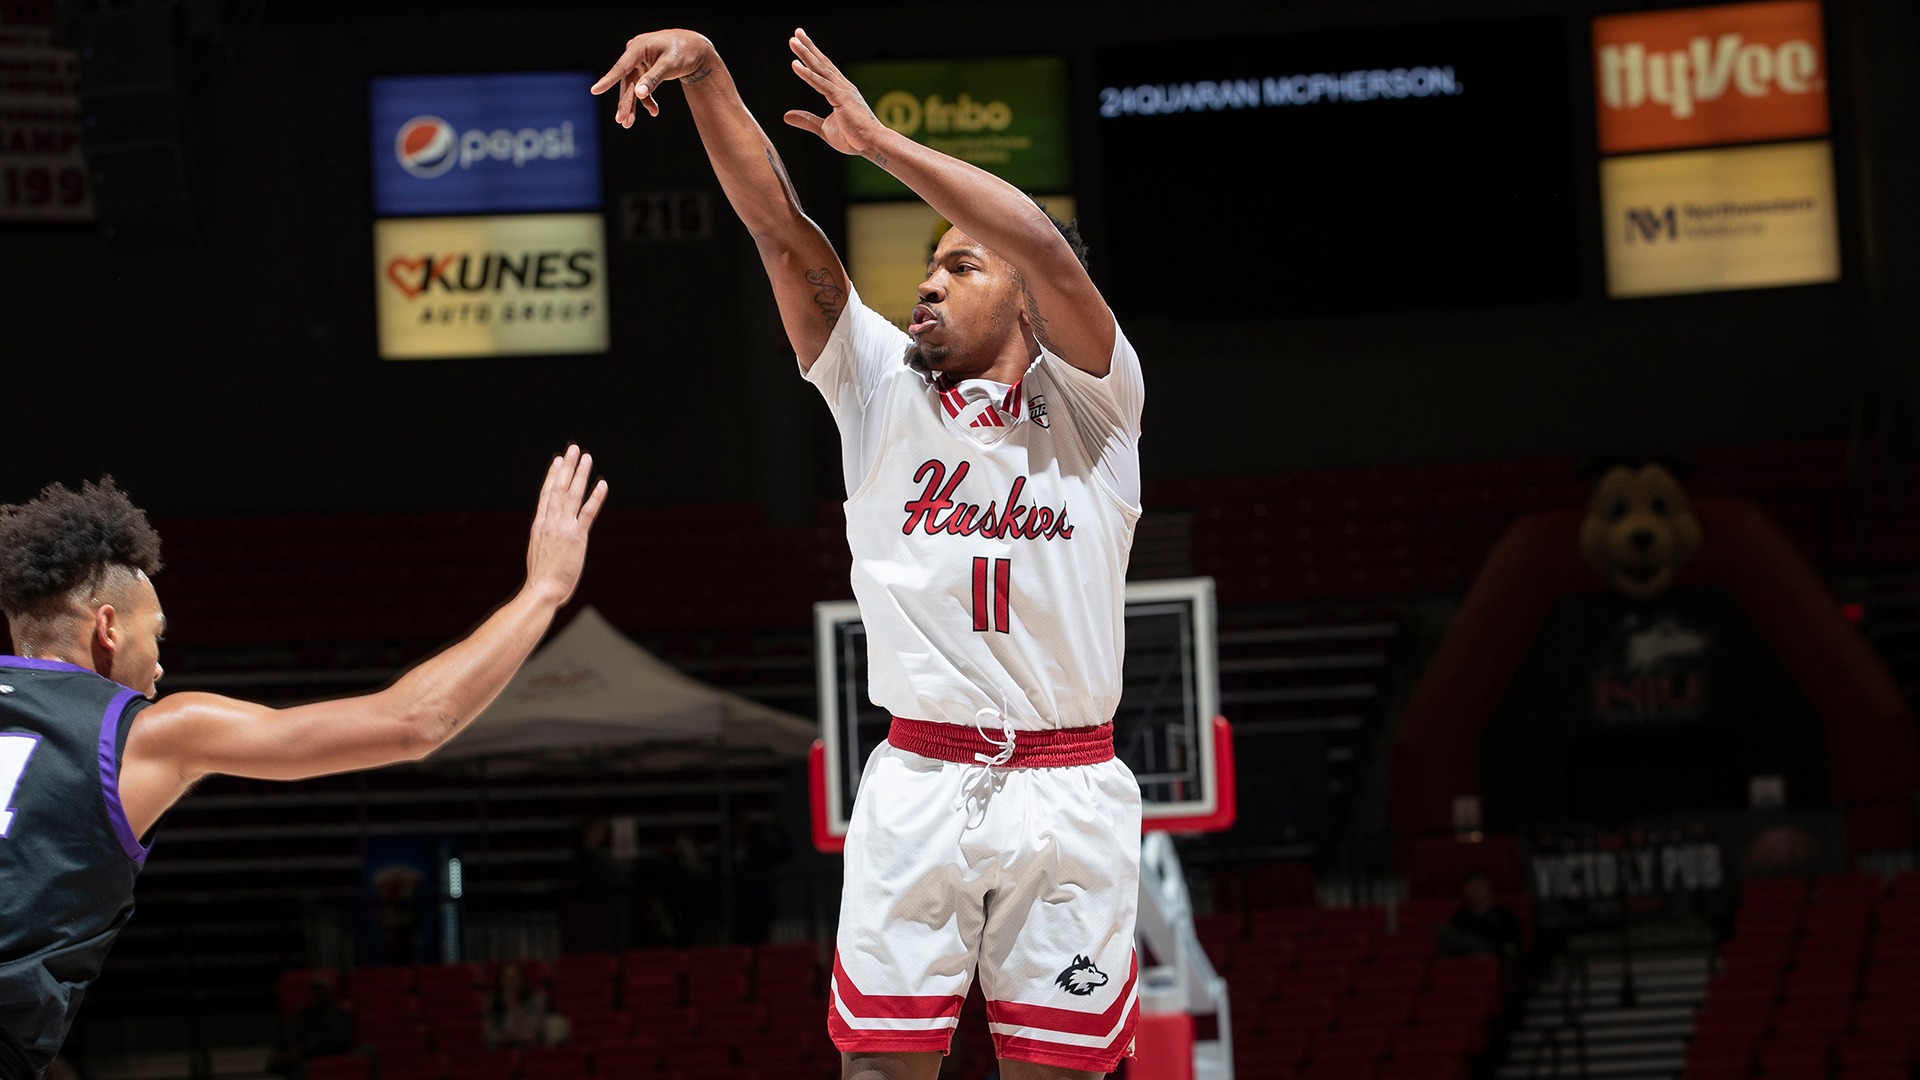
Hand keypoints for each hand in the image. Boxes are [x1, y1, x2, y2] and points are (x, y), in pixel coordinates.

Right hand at [525, 445, 607, 605]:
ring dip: (580, 475)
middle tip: (573, 448)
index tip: (557, 460)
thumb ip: (546, 539)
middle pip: (558, 488)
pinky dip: (595, 497)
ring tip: (586, 457)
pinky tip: (602, 484)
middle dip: (566, 467)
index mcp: (539, 524)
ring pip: (572, 495)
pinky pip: (587, 513)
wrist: (541, 590)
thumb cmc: (541, 579)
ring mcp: (563, 528)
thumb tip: (550, 537)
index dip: (553, 475)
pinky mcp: (576, 537)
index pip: (546, 494)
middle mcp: (550, 522)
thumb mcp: (539, 552)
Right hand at [591, 29, 716, 127]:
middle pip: (627, 81)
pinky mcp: (644, 71)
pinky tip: (654, 111)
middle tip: (622, 120)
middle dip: (625, 102)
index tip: (595, 90)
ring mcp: (638, 63)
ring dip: (633, 105)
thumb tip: (638, 94)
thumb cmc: (683, 52)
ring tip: (627, 124)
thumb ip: (653, 79)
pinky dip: (647, 100)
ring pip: (632, 87)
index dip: (609, 80)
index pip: (622, 67)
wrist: (695, 48)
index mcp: (638, 47)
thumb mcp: (669, 65)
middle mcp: (635, 54)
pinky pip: (642, 88)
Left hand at [782, 28, 884, 156]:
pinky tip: (795, 64)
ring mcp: (842, 90)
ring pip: (820, 68)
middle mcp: (843, 86)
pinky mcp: (841, 98)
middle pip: (822, 63)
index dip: (812, 56)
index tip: (802, 43)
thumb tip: (786, 116)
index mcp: (841, 92)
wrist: (873, 145)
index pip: (824, 70)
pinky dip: (807, 74)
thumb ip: (806, 120)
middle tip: (797, 32)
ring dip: (806, 54)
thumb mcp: (824, 129)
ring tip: (793, 41)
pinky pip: (820, 83)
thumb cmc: (854, 139)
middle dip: (809, 47)